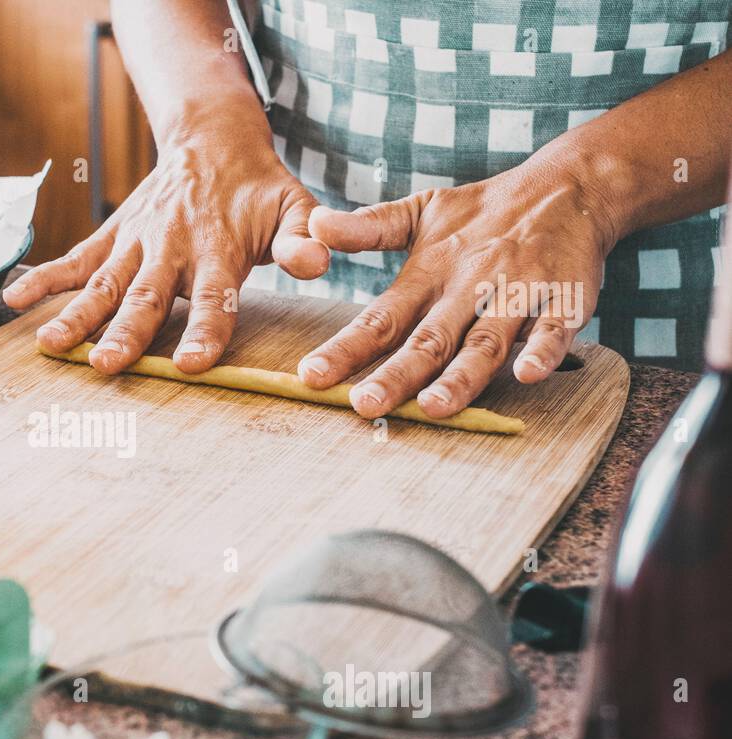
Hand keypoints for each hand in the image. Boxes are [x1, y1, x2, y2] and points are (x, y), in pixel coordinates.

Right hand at [3, 121, 329, 373]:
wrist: (211, 138)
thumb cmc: (258, 189)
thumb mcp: (294, 206)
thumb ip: (304, 237)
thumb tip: (316, 262)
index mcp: (217, 248)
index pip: (215, 297)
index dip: (205, 330)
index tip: (190, 363)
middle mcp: (170, 247)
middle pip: (146, 297)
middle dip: (125, 332)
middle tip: (106, 365)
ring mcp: (135, 243)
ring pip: (103, 284)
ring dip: (76, 315)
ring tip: (50, 346)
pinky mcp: (112, 238)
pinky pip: (74, 260)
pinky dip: (43, 279)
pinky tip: (13, 302)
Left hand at [299, 158, 619, 418]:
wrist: (568, 189)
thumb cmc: (483, 213)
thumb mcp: (420, 211)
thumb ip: (368, 228)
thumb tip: (315, 225)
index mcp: (429, 275)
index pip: (380, 318)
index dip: (345, 348)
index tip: (311, 376)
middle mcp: (468, 288)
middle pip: (429, 339)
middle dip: (397, 374)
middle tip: (365, 405)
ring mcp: (516, 295)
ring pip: (485, 342)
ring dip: (461, 376)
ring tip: (435, 407)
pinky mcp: (563, 301)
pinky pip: (553, 329)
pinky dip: (542, 351)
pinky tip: (527, 374)